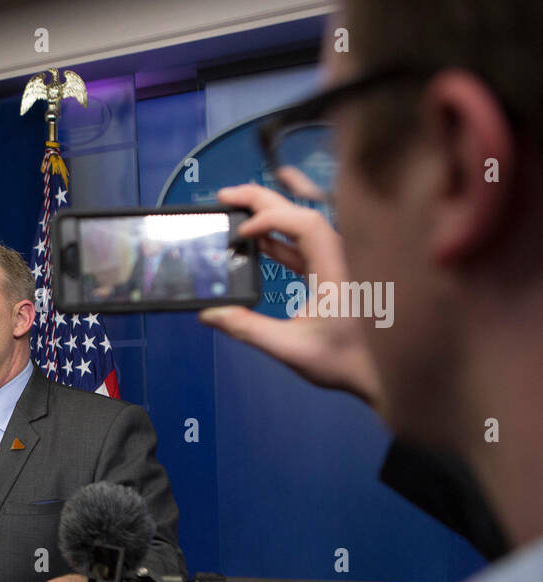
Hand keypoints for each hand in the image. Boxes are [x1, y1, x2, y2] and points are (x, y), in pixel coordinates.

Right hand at [197, 169, 385, 416]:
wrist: (382, 374)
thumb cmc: (344, 361)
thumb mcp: (290, 348)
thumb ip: (247, 328)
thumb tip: (210, 313)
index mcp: (335, 268)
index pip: (303, 223)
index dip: (269, 220)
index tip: (240, 234)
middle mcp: (339, 256)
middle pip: (299, 213)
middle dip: (260, 201)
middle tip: (223, 196)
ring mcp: (336, 262)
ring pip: (300, 226)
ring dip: (266, 216)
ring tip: (232, 211)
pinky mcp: (331, 272)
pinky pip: (301, 245)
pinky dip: (276, 239)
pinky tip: (254, 242)